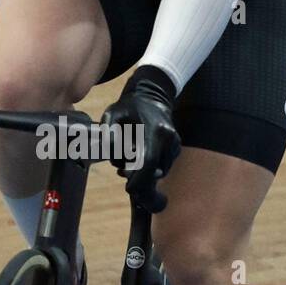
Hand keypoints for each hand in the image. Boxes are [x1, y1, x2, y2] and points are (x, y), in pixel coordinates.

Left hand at [101, 65, 180, 211]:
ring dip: (143, 172)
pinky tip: (139, 156)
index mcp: (155, 130)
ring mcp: (175, 144)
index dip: (138, 179)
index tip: (129, 188)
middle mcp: (169, 139)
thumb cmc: (129, 106)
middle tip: (122, 172)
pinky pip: (163, 166)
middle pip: (155, 171)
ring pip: (159, 171)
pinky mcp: (176, 148)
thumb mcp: (112, 114)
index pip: (148, 161)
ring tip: (128, 158)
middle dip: (138, 179)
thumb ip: (109, 134)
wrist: (152, 96)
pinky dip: (150, 167)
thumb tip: (115, 157)